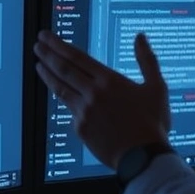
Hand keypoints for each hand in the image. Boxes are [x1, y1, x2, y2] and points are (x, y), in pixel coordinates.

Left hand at [33, 30, 171, 168]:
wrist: (143, 156)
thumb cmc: (152, 123)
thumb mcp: (157, 87)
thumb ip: (147, 59)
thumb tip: (140, 37)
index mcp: (109, 81)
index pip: (77, 57)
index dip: (58, 45)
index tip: (46, 37)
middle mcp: (93, 94)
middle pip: (64, 70)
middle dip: (47, 55)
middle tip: (37, 45)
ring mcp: (84, 112)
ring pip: (60, 89)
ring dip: (48, 75)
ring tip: (39, 65)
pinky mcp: (81, 128)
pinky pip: (69, 110)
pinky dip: (63, 99)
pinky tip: (60, 94)